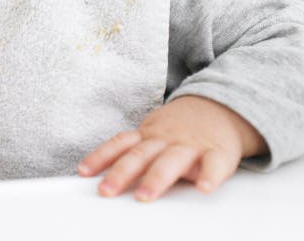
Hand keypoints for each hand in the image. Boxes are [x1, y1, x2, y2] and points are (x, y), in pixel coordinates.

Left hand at [77, 95, 267, 201]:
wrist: (219, 107)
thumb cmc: (179, 128)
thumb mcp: (153, 133)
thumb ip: (133, 152)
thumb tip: (103, 176)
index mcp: (148, 135)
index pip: (119, 144)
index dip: (100, 157)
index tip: (83, 172)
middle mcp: (165, 139)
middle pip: (140, 155)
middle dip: (121, 173)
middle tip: (107, 190)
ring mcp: (191, 145)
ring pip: (171, 160)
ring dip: (157, 178)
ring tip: (145, 196)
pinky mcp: (217, 152)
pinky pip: (213, 164)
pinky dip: (209, 175)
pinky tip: (204, 188)